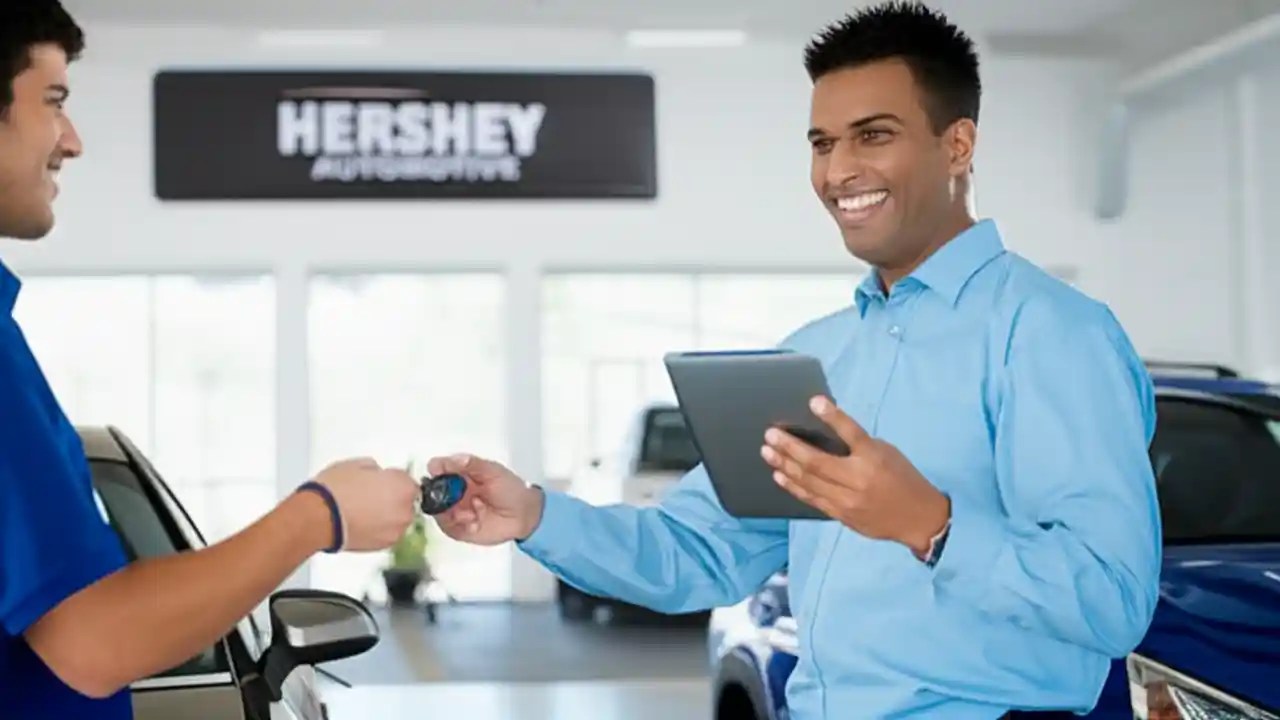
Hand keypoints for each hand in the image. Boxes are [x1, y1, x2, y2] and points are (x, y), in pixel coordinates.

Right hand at [313, 458, 419, 551]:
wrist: (318, 518)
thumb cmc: (334, 491)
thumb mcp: (357, 464)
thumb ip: (376, 469)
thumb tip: (376, 474)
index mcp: (403, 487)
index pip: (409, 481)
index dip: (394, 480)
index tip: (384, 481)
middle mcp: (404, 511)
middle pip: (406, 502)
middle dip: (392, 498)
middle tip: (371, 495)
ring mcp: (395, 531)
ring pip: (397, 520)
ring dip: (386, 515)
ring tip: (363, 510)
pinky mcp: (383, 546)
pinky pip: (386, 533)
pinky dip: (378, 529)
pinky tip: (361, 522)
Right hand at [426, 453, 542, 545]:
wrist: (525, 515)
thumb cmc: (511, 490)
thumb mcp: (494, 472)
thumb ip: (473, 465)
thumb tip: (452, 459)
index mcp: (461, 474)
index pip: (440, 469)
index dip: (436, 470)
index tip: (436, 470)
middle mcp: (454, 492)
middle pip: (433, 491)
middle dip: (439, 496)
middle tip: (454, 499)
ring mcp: (455, 510)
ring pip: (438, 511)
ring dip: (452, 513)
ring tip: (472, 514)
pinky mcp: (459, 529)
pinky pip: (449, 528)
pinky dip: (460, 526)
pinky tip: (475, 523)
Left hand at [761, 396, 949, 556]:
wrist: (919, 518)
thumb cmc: (902, 478)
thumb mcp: (886, 453)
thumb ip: (858, 445)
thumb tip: (824, 435)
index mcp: (874, 458)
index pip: (851, 432)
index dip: (832, 416)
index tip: (813, 401)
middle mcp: (859, 479)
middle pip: (816, 462)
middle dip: (789, 447)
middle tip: (770, 434)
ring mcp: (848, 501)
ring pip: (808, 482)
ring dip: (784, 465)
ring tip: (767, 452)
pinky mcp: (842, 515)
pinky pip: (812, 499)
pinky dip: (793, 486)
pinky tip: (780, 475)